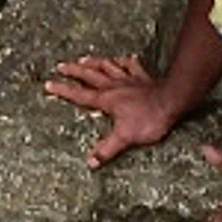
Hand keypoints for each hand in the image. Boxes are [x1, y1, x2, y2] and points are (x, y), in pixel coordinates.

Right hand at [44, 55, 178, 167]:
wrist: (173, 101)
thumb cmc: (149, 119)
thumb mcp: (125, 138)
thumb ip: (107, 150)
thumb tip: (90, 162)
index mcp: (106, 100)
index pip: (79, 95)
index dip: (63, 90)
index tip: (48, 85)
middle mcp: (115, 87)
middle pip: (90, 75)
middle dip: (73, 71)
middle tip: (60, 65)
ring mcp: (129, 80)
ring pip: (107, 67)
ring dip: (94, 63)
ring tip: (84, 58)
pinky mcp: (143, 78)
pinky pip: (131, 66)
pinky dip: (125, 61)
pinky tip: (123, 58)